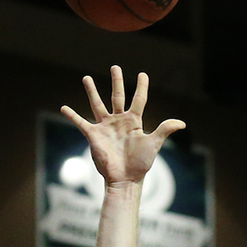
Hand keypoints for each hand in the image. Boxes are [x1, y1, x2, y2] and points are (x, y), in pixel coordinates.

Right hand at [60, 66, 184, 185]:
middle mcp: (119, 121)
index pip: (139, 99)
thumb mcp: (154, 143)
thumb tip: (182, 123)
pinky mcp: (94, 136)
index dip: (142, 86)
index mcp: (134, 121)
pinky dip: (72, 116)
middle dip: (117, 81)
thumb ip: (164, 130)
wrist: (125, 179)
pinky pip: (81, 123)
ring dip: (92, 91)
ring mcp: (106, 127)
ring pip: (98, 104)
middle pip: (117, 96)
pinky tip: (64, 107)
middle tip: (115, 67)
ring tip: (86, 78)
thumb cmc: (140, 163)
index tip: (143, 74)